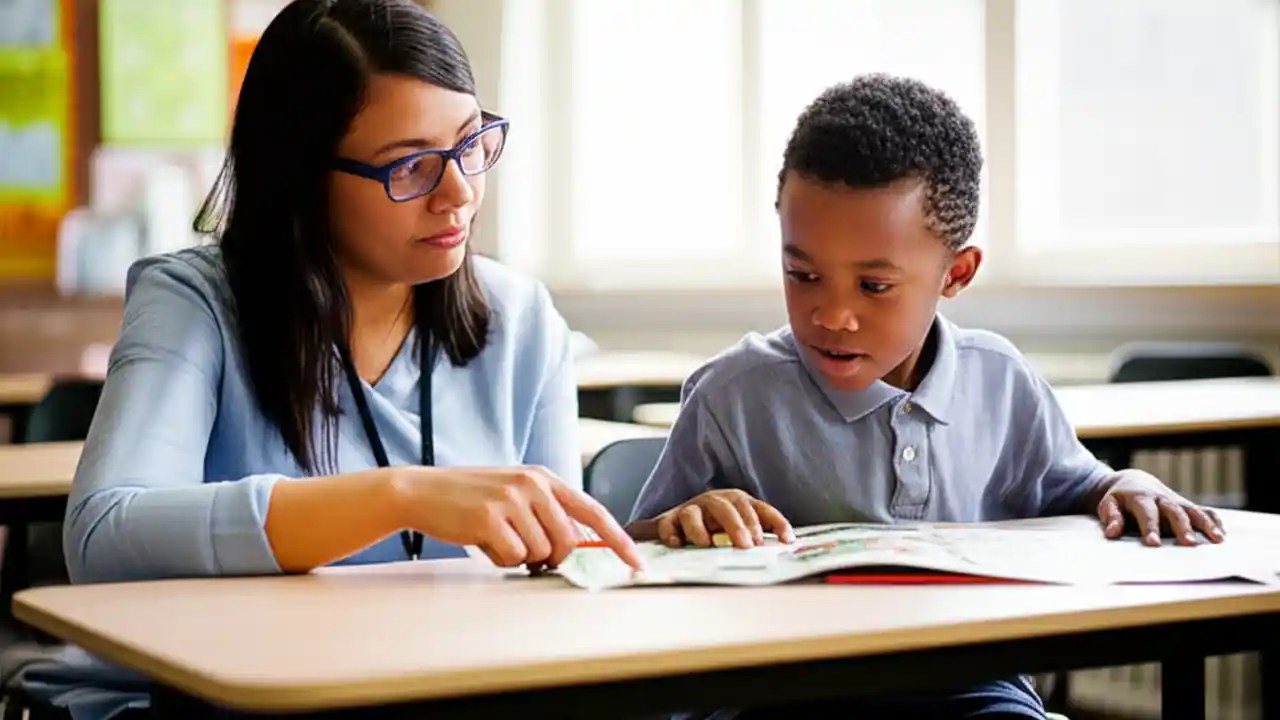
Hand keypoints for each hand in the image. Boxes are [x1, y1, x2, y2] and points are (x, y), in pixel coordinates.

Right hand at [393, 466, 643, 569]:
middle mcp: (533, 484)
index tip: (636, 562)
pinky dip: (500, 558)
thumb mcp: (516, 495)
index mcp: (545, 478)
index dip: (618, 540)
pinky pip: (514, 557)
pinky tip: (482, 540)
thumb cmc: (472, 499)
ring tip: (496, 536)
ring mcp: (512, 499)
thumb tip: (575, 549)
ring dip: (519, 556)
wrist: (423, 491)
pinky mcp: (491, 517)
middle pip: (567, 542)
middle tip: (522, 546)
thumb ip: (547, 515)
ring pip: (540, 552)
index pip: (594, 512)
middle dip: (549, 556)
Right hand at [656, 489, 794, 548]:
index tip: (787, 540)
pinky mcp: (669, 520)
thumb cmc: (713, 529)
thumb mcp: (738, 531)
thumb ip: (756, 539)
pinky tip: (677, 544)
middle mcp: (715, 502)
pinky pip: (668, 524)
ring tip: (708, 544)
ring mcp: (691, 509)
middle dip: (739, 526)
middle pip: (728, 508)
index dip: (776, 523)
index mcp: (738, 502)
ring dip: (701, 529)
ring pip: (694, 513)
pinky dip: (671, 533)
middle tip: (746, 546)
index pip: (761, 509)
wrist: (675, 526)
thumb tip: (782, 552)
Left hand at [1096, 470, 1224, 546]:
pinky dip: (1214, 521)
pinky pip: (1205, 511)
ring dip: (1207, 525)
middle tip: (1189, 544)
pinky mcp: (1187, 506)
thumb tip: (1113, 532)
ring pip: (1194, 511)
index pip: (1147, 513)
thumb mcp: (1108, 505)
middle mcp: (1163, 499)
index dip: (1150, 527)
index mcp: (1141, 498)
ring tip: (1217, 540)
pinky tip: (1222, 536)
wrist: (1132, 482)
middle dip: (1183, 528)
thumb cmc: (1119, 499)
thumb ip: (1111, 517)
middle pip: (1175, 512)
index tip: (1153, 543)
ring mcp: (1178, 502)